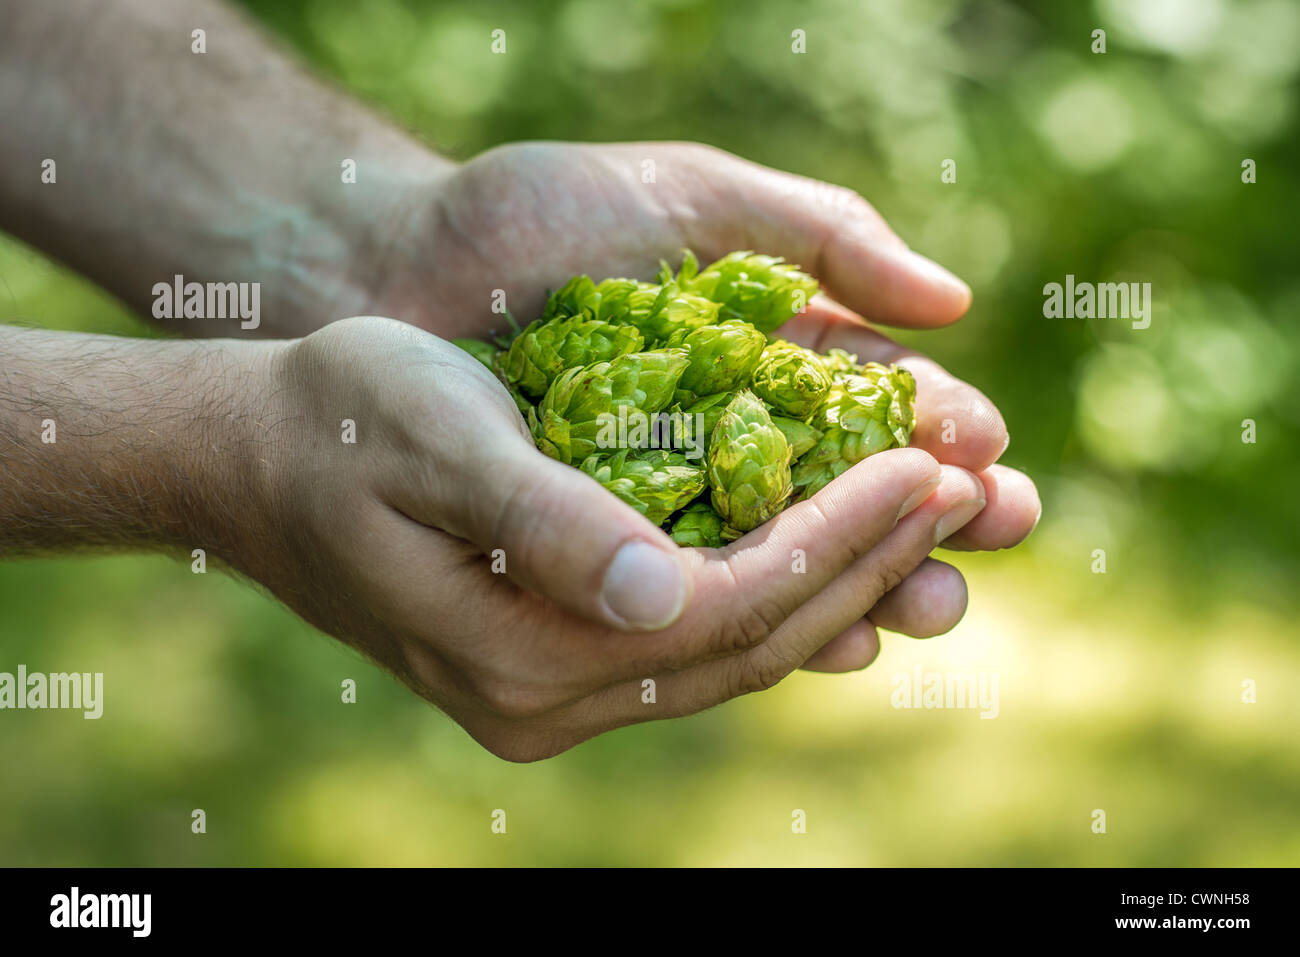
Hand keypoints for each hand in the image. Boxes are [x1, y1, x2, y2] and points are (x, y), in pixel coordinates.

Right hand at [248, 316, 986, 759]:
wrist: (256, 460)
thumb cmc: (337, 423)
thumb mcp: (432, 440)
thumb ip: (544, 519)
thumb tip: (660, 592)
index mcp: (520, 653)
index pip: (726, 608)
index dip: (838, 541)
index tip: (929, 466)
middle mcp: (545, 700)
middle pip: (749, 643)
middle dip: (866, 565)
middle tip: (967, 490)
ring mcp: (552, 696)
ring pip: (734, 653)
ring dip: (841, 584)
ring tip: (929, 513)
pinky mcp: (556, 668)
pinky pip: (697, 642)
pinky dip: (777, 590)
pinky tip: (836, 544)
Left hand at [360, 141, 1041, 666]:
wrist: (386, 266)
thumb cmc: (536, 218)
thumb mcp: (685, 199)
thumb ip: (813, 234)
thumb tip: (953, 299)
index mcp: (769, 357)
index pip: (880, 406)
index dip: (940, 435)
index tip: (984, 461)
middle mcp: (734, 439)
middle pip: (854, 496)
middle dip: (926, 522)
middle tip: (994, 533)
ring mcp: (675, 503)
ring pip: (792, 561)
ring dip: (870, 584)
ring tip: (930, 599)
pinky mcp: (610, 553)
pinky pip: (702, 603)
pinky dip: (769, 621)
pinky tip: (829, 639)